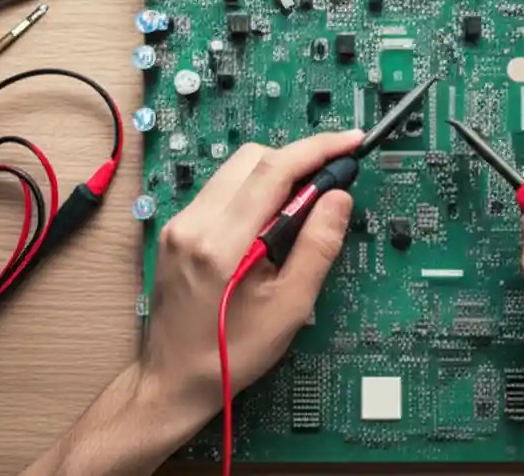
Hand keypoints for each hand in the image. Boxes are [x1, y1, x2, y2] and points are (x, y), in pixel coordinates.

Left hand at [139, 130, 362, 419]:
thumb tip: (338, 198)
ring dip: (276, 174)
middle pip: (252, 158)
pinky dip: (254, 191)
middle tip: (332, 181)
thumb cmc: (230, 355)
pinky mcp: (176, 230)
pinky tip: (273, 221)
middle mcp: (192, 224)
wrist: (174, 380)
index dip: (316, 150)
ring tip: (305, 206)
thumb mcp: (290, 307)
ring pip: (235, 169)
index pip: (272, 171)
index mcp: (220, 244)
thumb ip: (317, 246)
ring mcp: (179, 225)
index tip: (350, 142)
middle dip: (297, 159)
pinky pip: (222, 190)